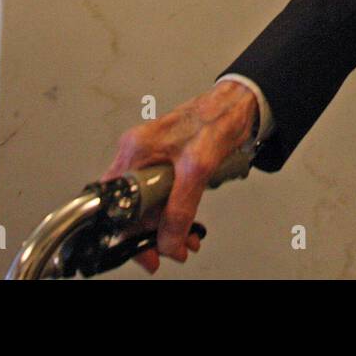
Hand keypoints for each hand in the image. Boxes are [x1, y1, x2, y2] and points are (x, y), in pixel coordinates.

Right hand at [102, 81, 257, 272]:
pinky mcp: (169, 162)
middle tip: (171, 250)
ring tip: (187, 241)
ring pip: (151, 204)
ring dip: (168, 227)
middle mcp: (138, 154)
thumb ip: (181, 207)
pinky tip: (190, 225)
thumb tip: (169, 239)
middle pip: (133, 206)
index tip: (144, 249)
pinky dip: (177, 213)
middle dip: (153, 234)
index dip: (128, 230)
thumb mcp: (197, 168)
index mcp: (135, 150)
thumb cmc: (217, 118)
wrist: (239, 104)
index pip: (115, 201)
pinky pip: (165, 195)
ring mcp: (153, 158)